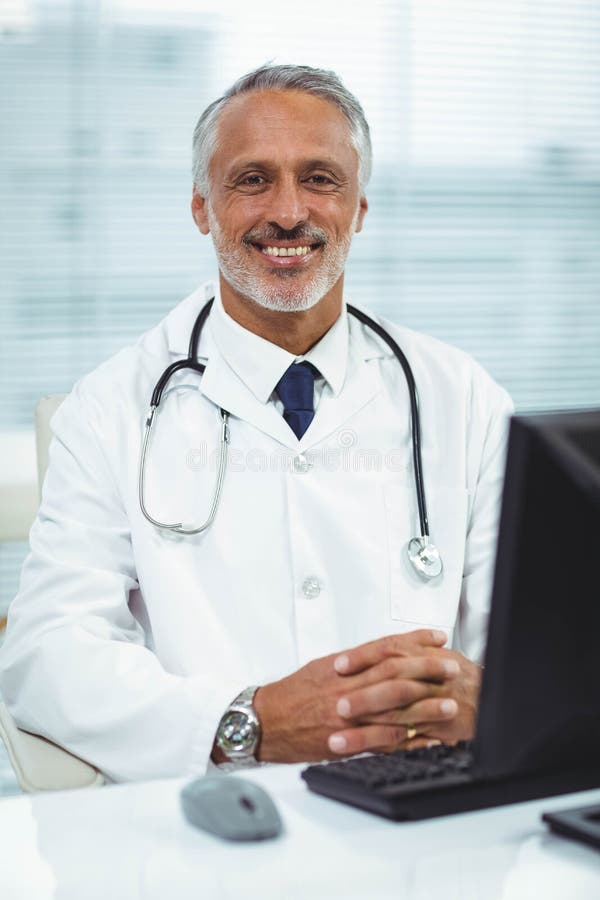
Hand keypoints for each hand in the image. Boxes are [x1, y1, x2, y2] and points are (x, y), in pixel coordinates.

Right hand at [253, 629, 463, 762]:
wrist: (264, 721)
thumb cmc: (292, 694)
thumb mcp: (321, 667)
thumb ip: (354, 662)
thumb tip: (385, 652)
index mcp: (342, 667)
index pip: (384, 648)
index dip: (413, 641)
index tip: (437, 638)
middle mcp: (346, 689)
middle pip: (393, 675)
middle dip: (426, 671)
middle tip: (452, 667)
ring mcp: (348, 717)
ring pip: (392, 710)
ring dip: (425, 708)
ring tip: (450, 705)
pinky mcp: (346, 743)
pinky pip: (382, 744)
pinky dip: (407, 743)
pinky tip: (428, 741)